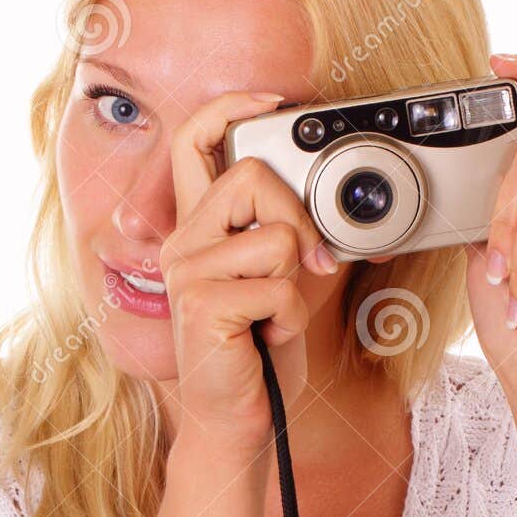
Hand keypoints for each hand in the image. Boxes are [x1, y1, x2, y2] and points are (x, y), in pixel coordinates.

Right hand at [161, 90, 336, 454]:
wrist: (238, 419)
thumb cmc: (259, 351)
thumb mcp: (282, 279)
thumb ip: (289, 233)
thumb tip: (334, 204)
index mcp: (198, 226)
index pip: (194, 139)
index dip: (232, 106)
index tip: (277, 98)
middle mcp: (182, 241)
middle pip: (251, 176)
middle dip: (298, 217)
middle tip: (309, 264)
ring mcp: (186, 271)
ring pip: (274, 235)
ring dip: (294, 283)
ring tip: (273, 316)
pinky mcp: (201, 305)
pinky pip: (277, 286)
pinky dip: (289, 318)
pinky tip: (266, 339)